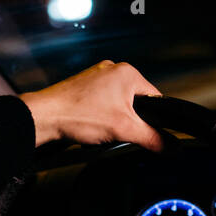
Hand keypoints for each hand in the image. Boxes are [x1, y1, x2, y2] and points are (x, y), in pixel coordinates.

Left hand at [19, 60, 163, 150]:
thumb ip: (152, 138)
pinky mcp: (84, 87)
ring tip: (100, 127)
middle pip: (136, 103)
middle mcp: (113, 70)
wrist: (45, 117)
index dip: (153, 120)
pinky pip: (102, 105)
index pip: (155, 99)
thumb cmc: (78, 115)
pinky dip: (99, 118)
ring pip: (118, 106)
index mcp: (127, 73)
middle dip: (129, 122)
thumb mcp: (124, 130)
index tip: (145, 132)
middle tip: (115, 130)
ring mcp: (96, 77)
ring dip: (113, 121)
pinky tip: (90, 125)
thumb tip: (170, 145)